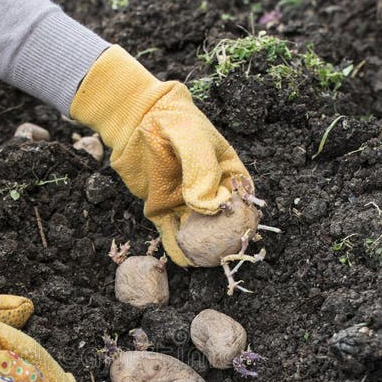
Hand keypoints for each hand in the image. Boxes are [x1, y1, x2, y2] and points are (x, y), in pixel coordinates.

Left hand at [70, 45, 254, 265]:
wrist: (136, 119)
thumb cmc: (173, 122)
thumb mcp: (193, 139)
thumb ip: (201, 171)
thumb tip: (206, 207)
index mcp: (226, 171)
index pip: (242, 198)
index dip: (245, 215)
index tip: (244, 230)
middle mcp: (208, 190)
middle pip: (221, 221)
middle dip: (224, 239)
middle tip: (225, 253)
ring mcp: (184, 201)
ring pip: (196, 230)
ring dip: (202, 248)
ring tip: (208, 263)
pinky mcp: (161, 208)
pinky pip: (172, 232)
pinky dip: (177, 247)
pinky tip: (185, 261)